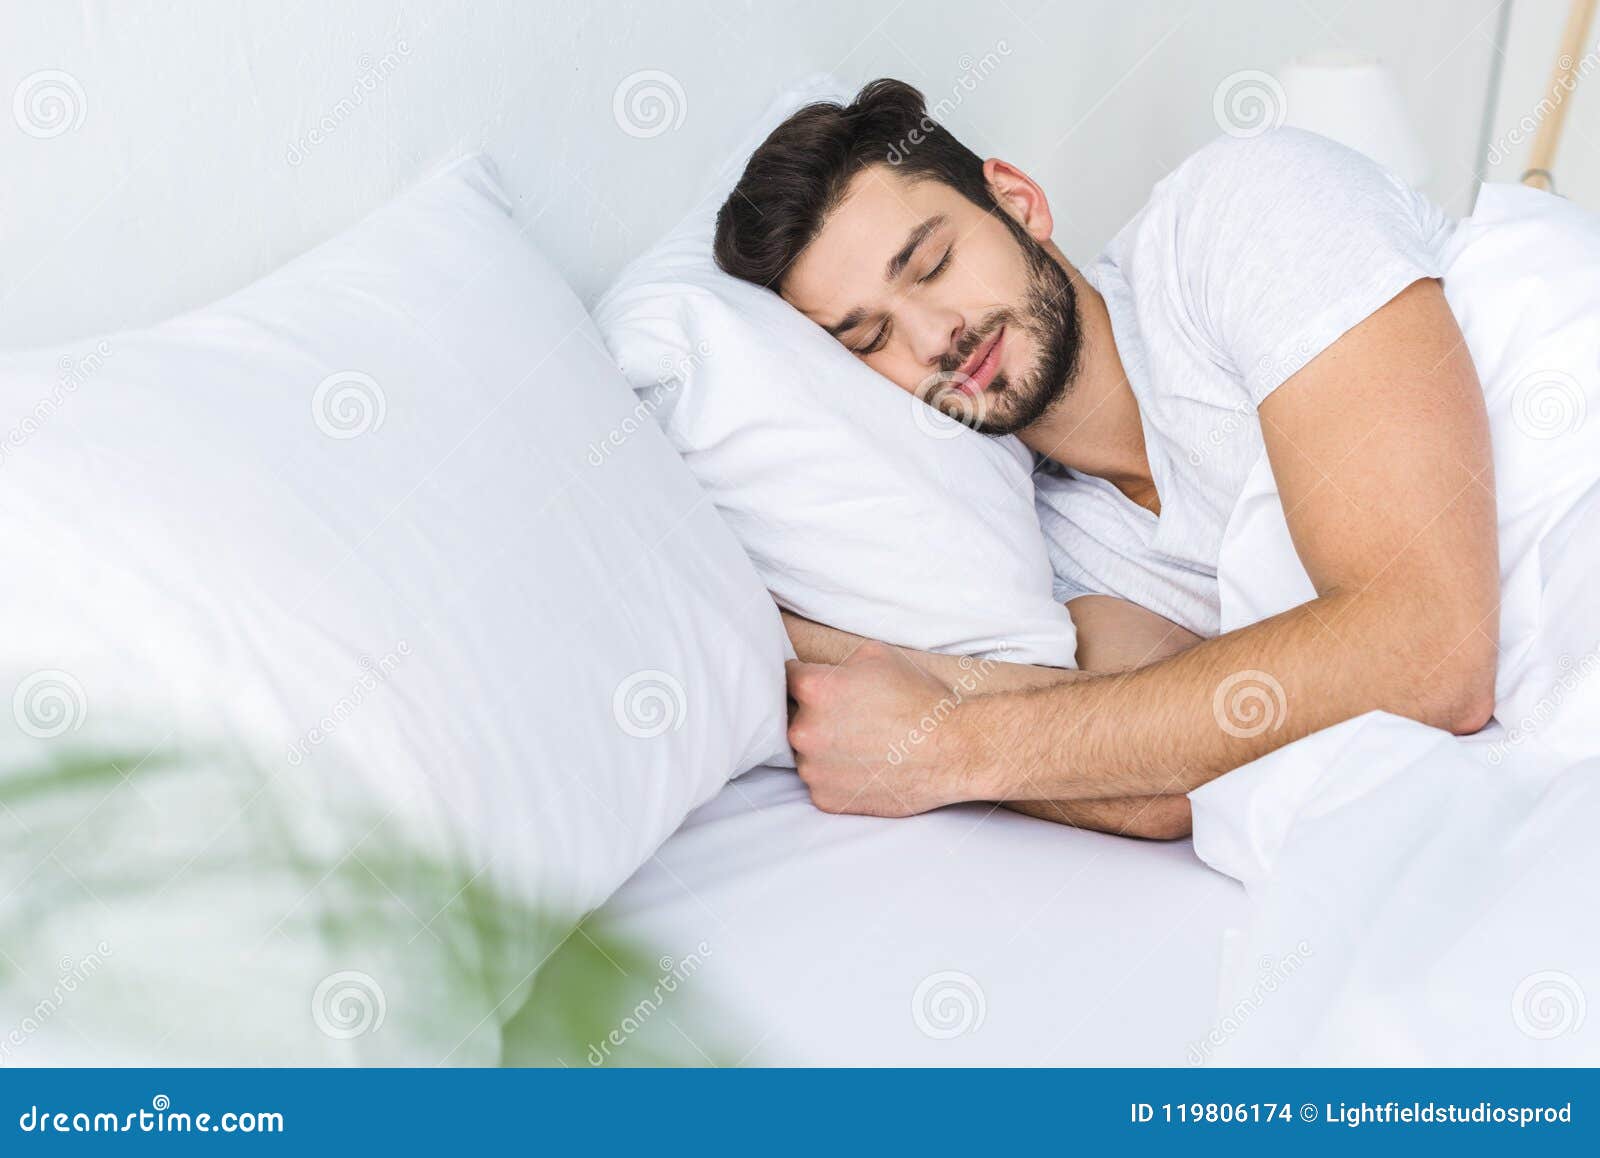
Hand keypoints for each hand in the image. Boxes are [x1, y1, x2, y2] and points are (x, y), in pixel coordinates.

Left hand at [785, 642, 987, 817]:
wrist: (952, 749)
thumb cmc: (920, 699)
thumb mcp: (878, 655)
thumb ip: (836, 662)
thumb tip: (822, 671)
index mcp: (814, 689)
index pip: (788, 677)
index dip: (808, 679)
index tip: (822, 686)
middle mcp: (804, 730)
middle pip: (793, 718)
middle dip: (815, 716)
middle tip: (851, 719)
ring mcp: (813, 769)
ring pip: (806, 754)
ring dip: (824, 749)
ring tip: (862, 746)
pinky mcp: (826, 799)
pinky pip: (821, 783)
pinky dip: (837, 777)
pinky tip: (865, 768)